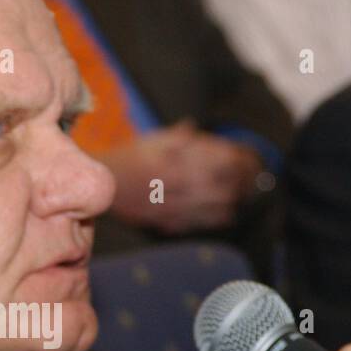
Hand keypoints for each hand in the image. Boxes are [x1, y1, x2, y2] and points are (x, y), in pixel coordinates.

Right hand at [97, 121, 261, 233]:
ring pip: (210, 207)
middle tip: (249, 181)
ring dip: (229, 203)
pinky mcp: (164, 221)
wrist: (102, 185)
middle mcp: (176, 186)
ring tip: (239, 199)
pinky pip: (194, 223)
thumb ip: (177, 137)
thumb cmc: (129, 157)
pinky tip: (225, 217)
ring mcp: (170, 206)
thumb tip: (193, 127)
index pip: (217, 162)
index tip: (247, 158)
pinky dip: (212, 220)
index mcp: (176, 162)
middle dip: (238, 184)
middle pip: (218, 187)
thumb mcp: (152, 140)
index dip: (236, 160)